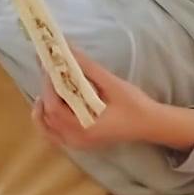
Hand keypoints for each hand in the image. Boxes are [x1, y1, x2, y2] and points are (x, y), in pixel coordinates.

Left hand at [31, 52, 193, 155]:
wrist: (150, 124)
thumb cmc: (134, 104)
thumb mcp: (111, 83)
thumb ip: (87, 68)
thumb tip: (68, 49)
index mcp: (84, 128)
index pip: (54, 108)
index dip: (47, 86)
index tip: (48, 66)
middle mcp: (76, 140)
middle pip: (47, 118)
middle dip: (45, 93)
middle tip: (47, 72)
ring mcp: (77, 144)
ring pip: (48, 129)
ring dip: (43, 108)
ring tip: (49, 87)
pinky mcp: (80, 143)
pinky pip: (55, 135)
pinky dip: (49, 120)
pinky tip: (54, 104)